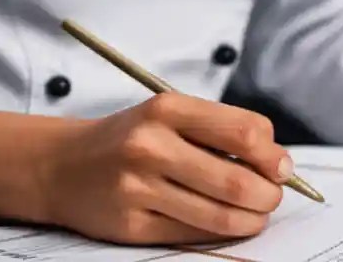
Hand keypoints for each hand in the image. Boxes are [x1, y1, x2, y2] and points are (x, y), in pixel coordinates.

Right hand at [40, 93, 291, 243]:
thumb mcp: (172, 116)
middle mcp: (150, 146)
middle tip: (272, 197)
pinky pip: (191, 234)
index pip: (244, 132)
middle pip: (236, 180)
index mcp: (168, 109)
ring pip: (219, 214)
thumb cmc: (132, 138)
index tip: (282, 168)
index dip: (273, 155)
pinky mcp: (129, 225)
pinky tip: (226, 224)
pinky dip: (220, 232)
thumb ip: (223, 131)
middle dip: (268, 195)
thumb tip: (279, 165)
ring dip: (251, 219)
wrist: (61, 165)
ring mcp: (137, 188)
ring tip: (256, 214)